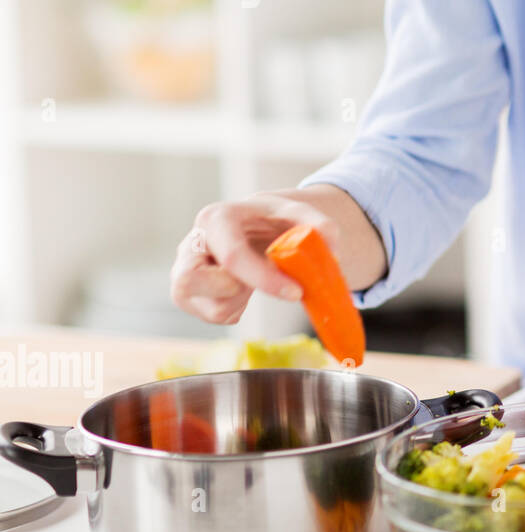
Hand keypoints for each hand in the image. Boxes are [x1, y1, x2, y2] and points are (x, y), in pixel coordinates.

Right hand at [170, 193, 341, 324]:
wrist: (252, 227)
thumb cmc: (272, 221)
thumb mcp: (298, 213)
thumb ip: (320, 226)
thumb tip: (333, 252)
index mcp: (216, 219)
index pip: (232, 256)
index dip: (264, 279)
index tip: (296, 293)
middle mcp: (190, 245)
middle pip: (194, 282)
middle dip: (236, 291)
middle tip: (260, 283)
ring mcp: (183, 272)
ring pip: (213, 308)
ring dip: (244, 301)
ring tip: (252, 278)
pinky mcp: (187, 296)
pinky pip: (217, 317)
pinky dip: (238, 309)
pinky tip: (243, 288)